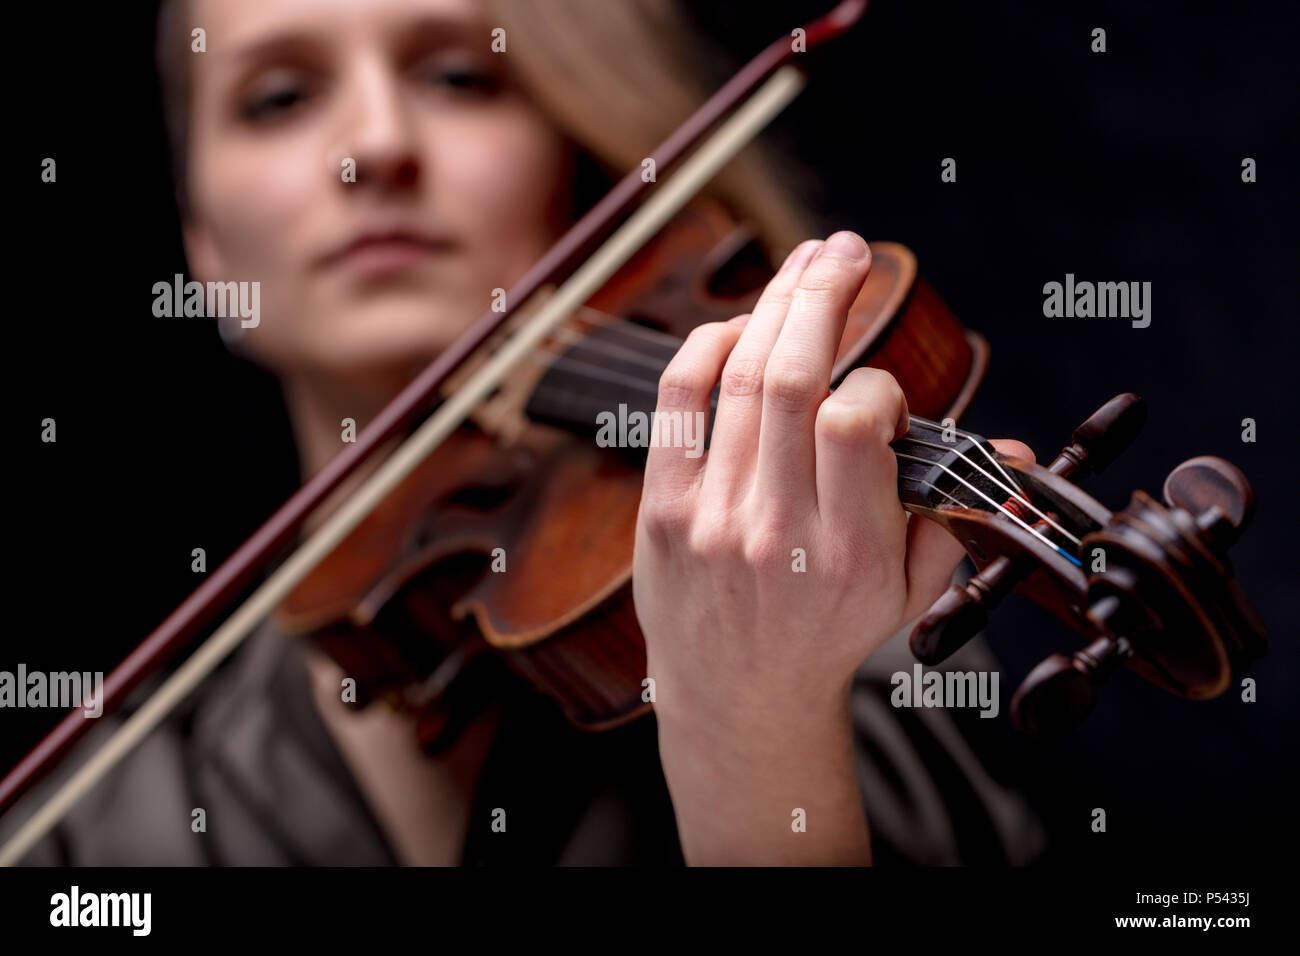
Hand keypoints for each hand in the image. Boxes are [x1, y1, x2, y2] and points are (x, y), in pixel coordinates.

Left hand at [632, 231, 1030, 862]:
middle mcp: (777, 532)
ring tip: (805, 263)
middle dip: (825, 293)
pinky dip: (707, 347)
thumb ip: (955, 519)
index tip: (882, 392)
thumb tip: (1014, 456)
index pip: (858, 422)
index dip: (878, 384)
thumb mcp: (909, 595)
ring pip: (739, 377)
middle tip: (846, 247)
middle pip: (793, 376)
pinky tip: (740, 324)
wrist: (736, 695)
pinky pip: (678, 401)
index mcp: (852, 553)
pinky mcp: (663, 509)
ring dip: (775, 303)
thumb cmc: (827, 635)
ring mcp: (712, 518)